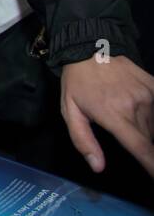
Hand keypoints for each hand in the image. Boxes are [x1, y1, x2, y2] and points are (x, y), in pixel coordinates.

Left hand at [60, 55, 153, 175]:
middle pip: (150, 139)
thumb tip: (97, 167)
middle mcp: (136, 106)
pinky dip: (152, 115)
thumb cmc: (77, 83)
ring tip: (126, 116)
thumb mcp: (70, 112)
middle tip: (124, 130)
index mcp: (115, 115)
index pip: (142, 148)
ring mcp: (148, 95)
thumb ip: (83, 141)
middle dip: (143, 145)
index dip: (153, 166)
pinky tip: (139, 110)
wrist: (89, 49)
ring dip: (147, 130)